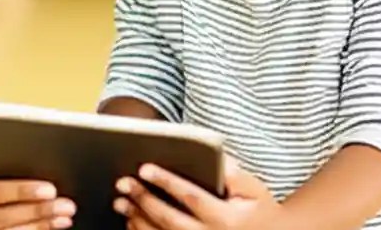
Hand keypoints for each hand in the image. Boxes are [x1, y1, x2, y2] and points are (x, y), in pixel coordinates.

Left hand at [113, 156, 289, 229]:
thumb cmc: (260, 212)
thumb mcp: (256, 190)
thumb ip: (235, 175)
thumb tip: (216, 158)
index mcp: (228, 220)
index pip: (191, 198)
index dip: (167, 182)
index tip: (144, 168)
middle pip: (170, 220)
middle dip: (144, 200)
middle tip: (123, 183)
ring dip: (138, 219)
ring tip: (120, 201)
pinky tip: (131, 221)